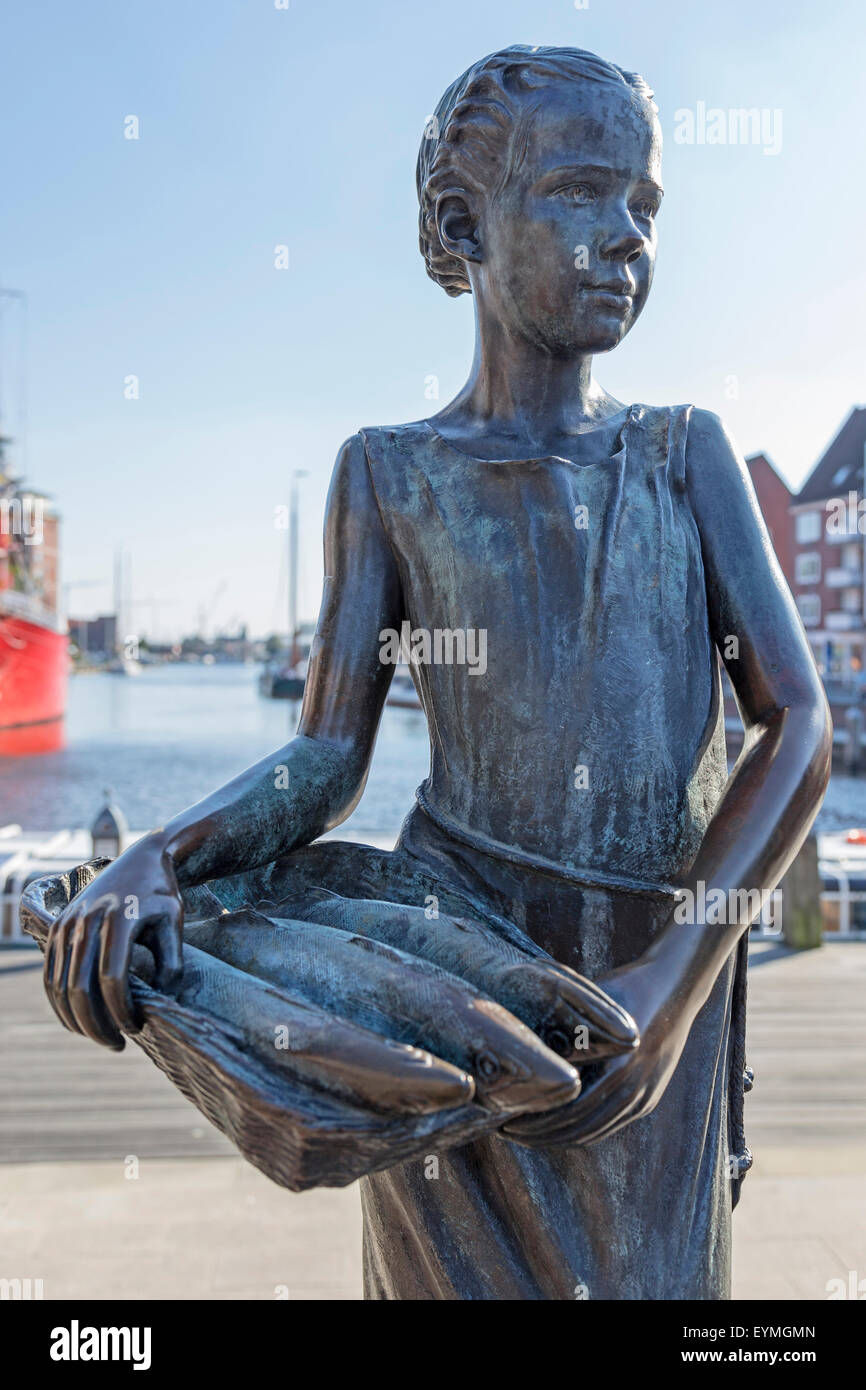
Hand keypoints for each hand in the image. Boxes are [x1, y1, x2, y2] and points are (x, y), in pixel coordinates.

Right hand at [43, 836, 183, 1049]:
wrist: (142, 857)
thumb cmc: (163, 894)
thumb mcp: (176, 923)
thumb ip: (172, 963)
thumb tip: (159, 1001)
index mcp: (118, 918)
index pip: (112, 979)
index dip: (122, 1011)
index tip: (137, 1028)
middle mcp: (86, 920)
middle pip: (80, 988)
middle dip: (97, 1025)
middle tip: (118, 1044)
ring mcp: (67, 923)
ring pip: (59, 986)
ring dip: (76, 1021)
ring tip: (103, 1037)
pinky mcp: (58, 927)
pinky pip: (51, 974)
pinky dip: (61, 1003)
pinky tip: (80, 1022)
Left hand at [501, 955, 696, 1146]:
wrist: (675, 988)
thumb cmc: (625, 988)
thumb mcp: (591, 1005)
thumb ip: (565, 1030)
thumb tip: (522, 1047)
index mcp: (618, 1066)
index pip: (568, 1110)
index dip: (535, 1121)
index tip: (505, 1121)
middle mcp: (634, 1088)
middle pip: (579, 1128)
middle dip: (539, 1135)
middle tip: (507, 1132)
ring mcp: (644, 1097)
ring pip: (595, 1132)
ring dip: (559, 1138)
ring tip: (528, 1134)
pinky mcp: (649, 1099)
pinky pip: (612, 1125)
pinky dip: (584, 1132)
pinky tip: (561, 1127)